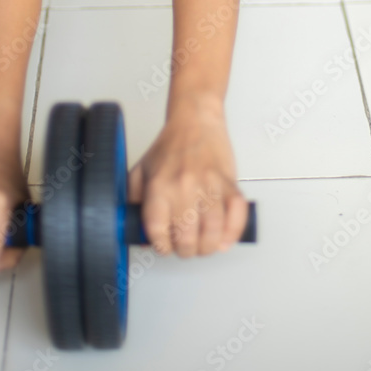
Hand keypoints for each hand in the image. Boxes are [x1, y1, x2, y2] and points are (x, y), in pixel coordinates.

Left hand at [128, 103, 246, 258]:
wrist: (195, 120)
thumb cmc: (170, 147)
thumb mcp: (141, 171)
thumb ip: (134, 202)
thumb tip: (136, 233)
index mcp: (159, 185)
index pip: (158, 230)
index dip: (161, 246)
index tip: (164, 246)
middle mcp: (184, 186)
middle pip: (186, 238)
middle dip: (185, 251)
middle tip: (185, 246)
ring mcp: (209, 185)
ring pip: (213, 233)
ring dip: (208, 247)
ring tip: (203, 245)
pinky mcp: (230, 183)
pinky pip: (237, 215)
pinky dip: (233, 233)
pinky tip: (224, 238)